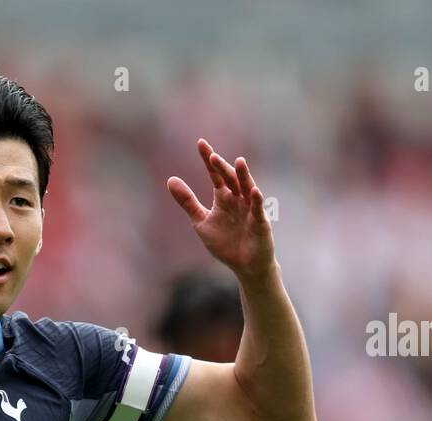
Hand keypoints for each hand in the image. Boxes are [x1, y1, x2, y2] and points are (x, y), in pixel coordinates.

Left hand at [168, 139, 274, 277]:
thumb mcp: (200, 222)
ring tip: (239, 162)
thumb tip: (170, 179)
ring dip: (243, 176)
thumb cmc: (225, 244)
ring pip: (247, 189)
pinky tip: (253, 190)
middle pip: (230, 179)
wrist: (244, 265)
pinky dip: (256, 200)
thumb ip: (187, 201)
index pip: (215, 175)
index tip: (200, 143)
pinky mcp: (260, 222)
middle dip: (222, 168)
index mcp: (223, 198)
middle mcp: (238, 199)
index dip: (208, 160)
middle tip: (212, 156)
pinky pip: (258, 209)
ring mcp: (250, 209)